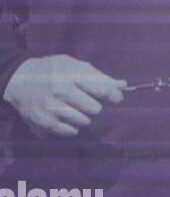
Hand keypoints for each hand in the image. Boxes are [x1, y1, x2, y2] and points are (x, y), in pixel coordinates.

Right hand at [2, 54, 125, 137]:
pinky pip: (70, 131)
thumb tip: (123, 85)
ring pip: (84, 121)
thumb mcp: (74, 65)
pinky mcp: (43, 121)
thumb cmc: (52, 70)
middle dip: (94, 106)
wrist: (19, 79)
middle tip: (85, 101)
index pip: (103, 90)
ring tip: (74, 109)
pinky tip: (67, 118)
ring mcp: (51, 107)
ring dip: (83, 117)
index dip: (114, 96)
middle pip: (95, 108)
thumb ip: (99, 76)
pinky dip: (72, 127)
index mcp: (72, 75)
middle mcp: (62, 91)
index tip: (115, 98)